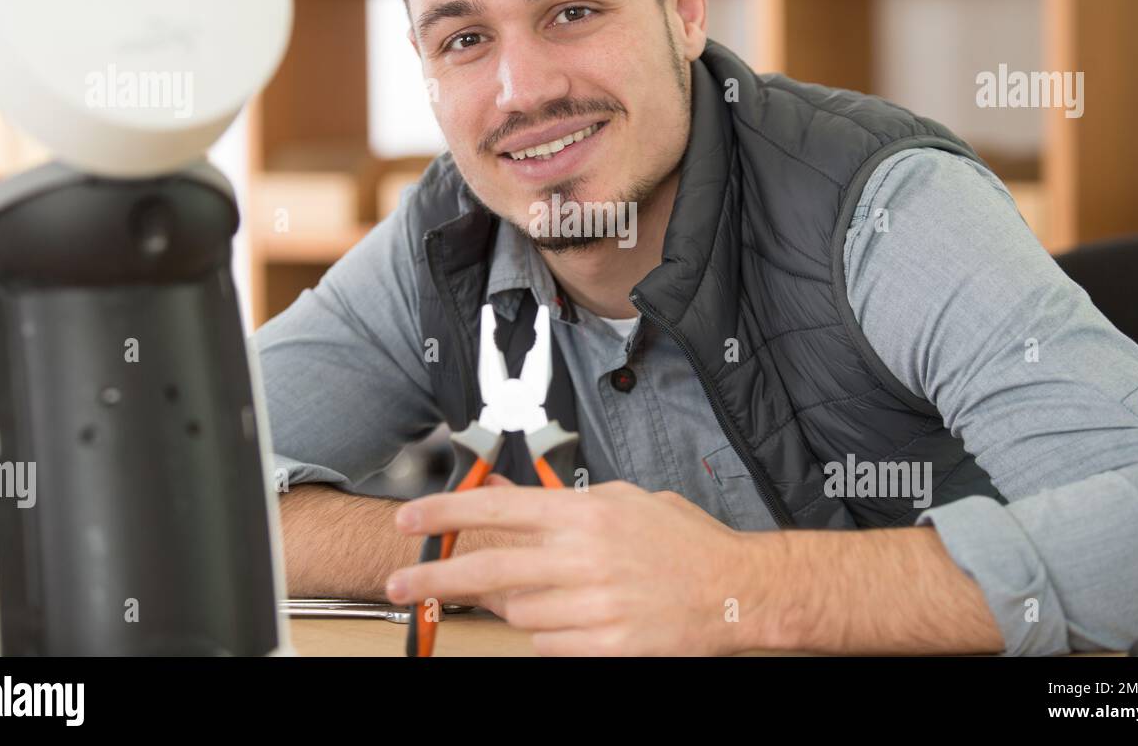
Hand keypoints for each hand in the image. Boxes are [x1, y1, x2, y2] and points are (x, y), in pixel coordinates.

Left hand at [387, 479, 760, 654]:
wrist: (737, 589)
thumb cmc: (681, 542)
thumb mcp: (620, 501)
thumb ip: (556, 499)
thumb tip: (498, 491)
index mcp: (586, 515)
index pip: (499, 509)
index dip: (446, 513)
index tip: (411, 519)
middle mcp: (585, 558)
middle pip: (488, 569)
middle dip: (435, 576)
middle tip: (400, 583)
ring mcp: (595, 606)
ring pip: (518, 612)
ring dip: (516, 604)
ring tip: (550, 591)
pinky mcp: (607, 646)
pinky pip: (548, 644)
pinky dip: (550, 633)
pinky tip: (576, 616)